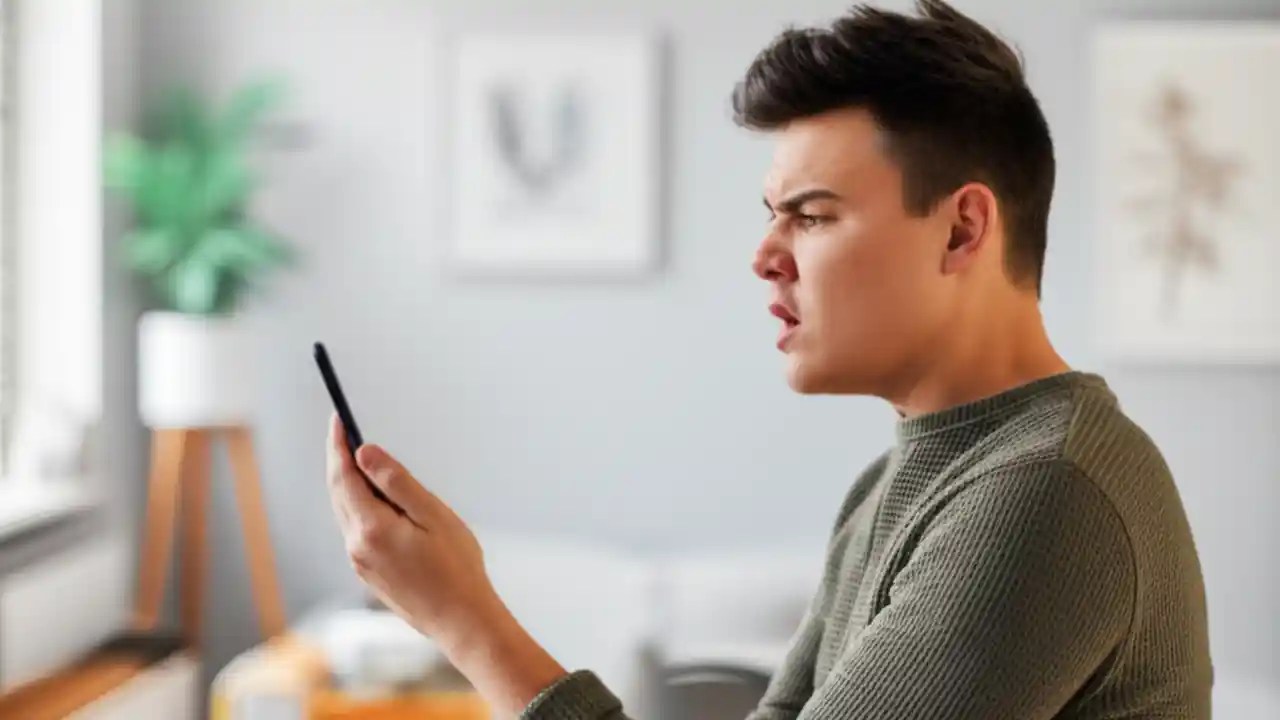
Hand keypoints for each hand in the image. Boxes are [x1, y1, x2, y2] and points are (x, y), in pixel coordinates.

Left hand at [324, 414, 568, 713]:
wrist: (462, 621)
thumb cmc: (456, 567)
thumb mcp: (432, 514)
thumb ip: (396, 481)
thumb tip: (363, 452)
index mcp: (370, 528)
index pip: (343, 476)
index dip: (337, 445)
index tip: (337, 418)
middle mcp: (357, 546)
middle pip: (339, 493)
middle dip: (340, 460)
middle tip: (346, 431)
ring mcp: (361, 563)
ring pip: (346, 512)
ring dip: (351, 484)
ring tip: (365, 461)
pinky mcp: (370, 573)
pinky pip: (357, 530)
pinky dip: (361, 507)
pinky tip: (380, 501)